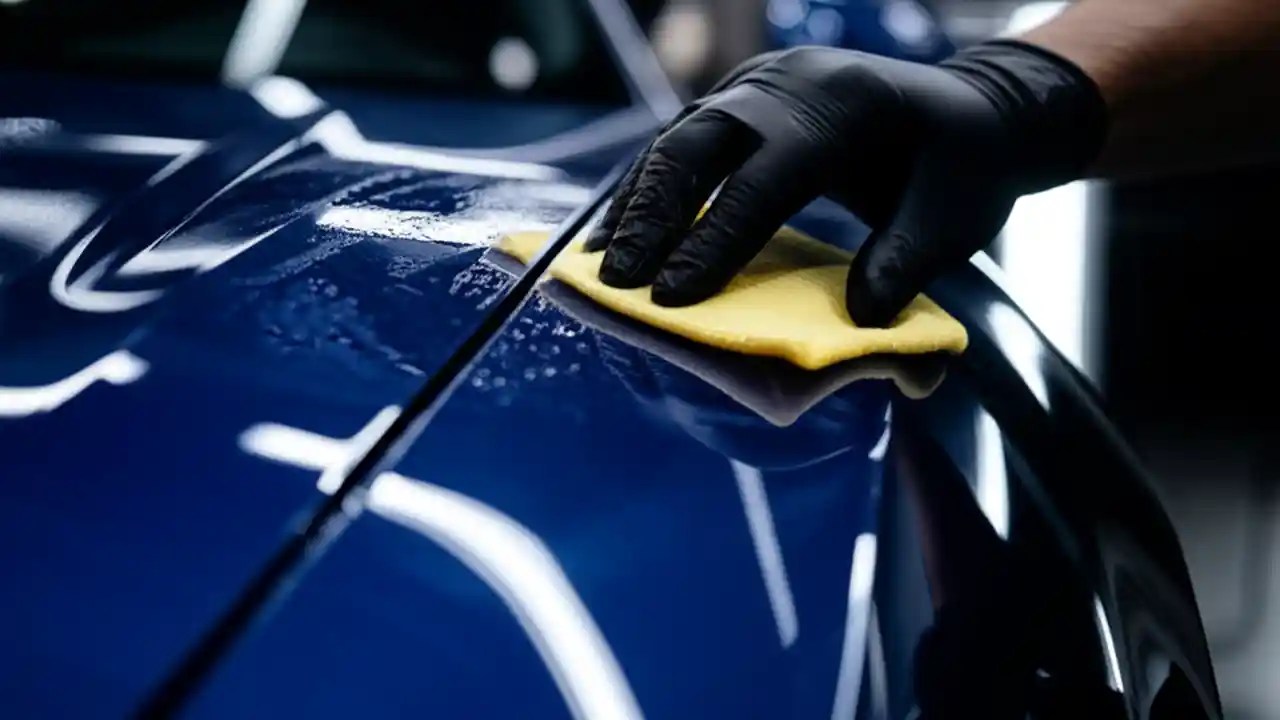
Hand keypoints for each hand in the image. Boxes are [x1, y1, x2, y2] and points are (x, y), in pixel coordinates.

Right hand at [587, 42, 1106, 326]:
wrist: (973, 108)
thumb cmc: (964, 166)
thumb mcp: (956, 216)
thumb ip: (905, 262)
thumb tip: (858, 320)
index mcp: (847, 103)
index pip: (766, 176)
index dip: (716, 240)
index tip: (673, 298)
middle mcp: (790, 81)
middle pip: (701, 142)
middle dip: (653, 216)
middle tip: (618, 282)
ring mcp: (760, 83)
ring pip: (679, 137)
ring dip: (637, 202)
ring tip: (599, 265)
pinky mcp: (742, 98)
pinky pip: (683, 140)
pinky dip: (648, 187)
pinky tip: (619, 231)